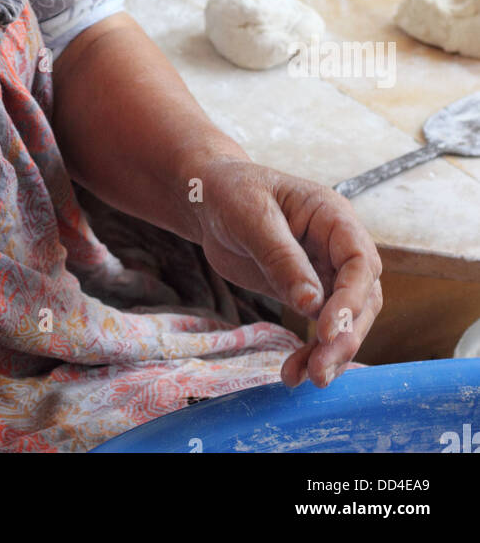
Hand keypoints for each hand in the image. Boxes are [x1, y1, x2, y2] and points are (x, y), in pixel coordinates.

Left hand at [194, 157, 382, 388]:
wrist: (209, 200)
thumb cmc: (232, 192)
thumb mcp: (252, 217)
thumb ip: (281, 258)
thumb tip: (311, 304)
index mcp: (333, 216)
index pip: (360, 261)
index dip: (350, 299)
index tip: (325, 331)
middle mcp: (337, 246)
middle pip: (361, 297)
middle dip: (344, 336)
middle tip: (320, 370)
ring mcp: (325, 271)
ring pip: (345, 319)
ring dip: (330, 352)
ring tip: (308, 378)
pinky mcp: (307, 293)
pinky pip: (319, 327)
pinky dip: (310, 351)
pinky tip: (293, 373)